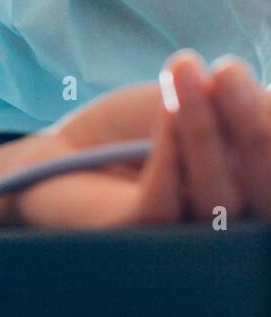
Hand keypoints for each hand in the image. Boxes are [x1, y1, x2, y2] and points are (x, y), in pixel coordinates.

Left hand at [0, 52, 270, 228]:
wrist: (66, 153)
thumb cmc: (139, 134)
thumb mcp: (198, 111)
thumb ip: (241, 111)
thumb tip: (270, 103)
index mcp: (252, 204)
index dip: (269, 129)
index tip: (242, 74)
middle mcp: (230, 238)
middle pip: (263, 195)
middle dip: (253, 128)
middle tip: (228, 69)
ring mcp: (185, 247)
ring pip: (216, 200)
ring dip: (201, 128)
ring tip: (185, 71)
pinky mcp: (135, 243)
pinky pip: (161, 208)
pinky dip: (169, 155)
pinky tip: (168, 109)